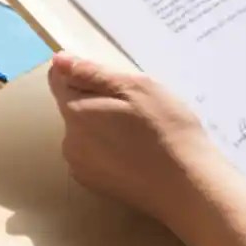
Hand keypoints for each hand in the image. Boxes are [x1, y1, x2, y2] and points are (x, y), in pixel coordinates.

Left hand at [47, 52, 235, 223]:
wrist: (186, 186)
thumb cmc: (166, 130)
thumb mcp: (136, 88)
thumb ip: (92, 73)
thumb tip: (58, 59)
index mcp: (76, 112)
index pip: (59, 79)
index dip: (84, 73)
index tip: (114, 81)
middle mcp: (68, 140)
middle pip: (73, 107)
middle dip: (97, 101)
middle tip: (137, 108)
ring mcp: (79, 167)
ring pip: (84, 132)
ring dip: (102, 126)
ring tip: (139, 132)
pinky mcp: (93, 185)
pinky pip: (92, 155)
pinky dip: (108, 149)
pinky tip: (135, 154)